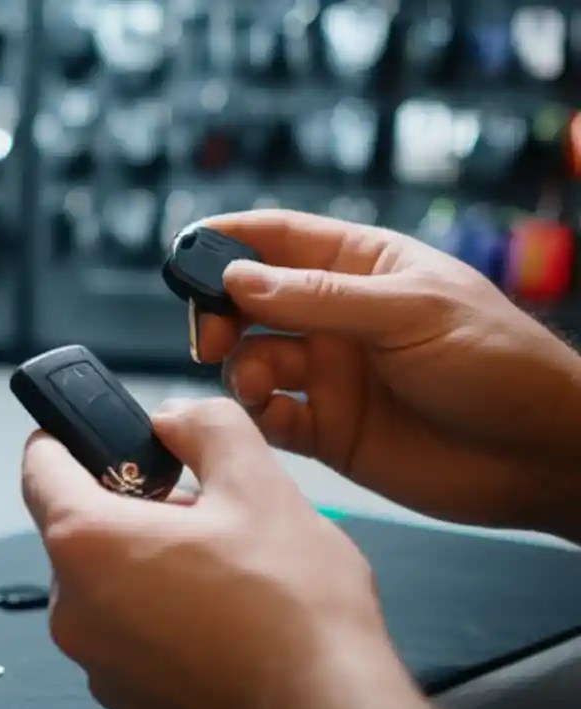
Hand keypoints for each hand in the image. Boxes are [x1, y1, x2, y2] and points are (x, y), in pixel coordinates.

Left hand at [22, 398, 437, 708]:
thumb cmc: (295, 615)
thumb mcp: (259, 485)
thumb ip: (207, 427)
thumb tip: (176, 417)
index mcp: (87, 545)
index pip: (39, 466)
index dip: (65, 436)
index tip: (91, 430)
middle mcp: (73, 609)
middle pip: (78, 527)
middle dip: (133, 506)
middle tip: (199, 508)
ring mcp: (95, 660)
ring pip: (105, 580)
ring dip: (149, 559)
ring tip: (222, 566)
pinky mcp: (124, 694)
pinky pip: (125, 629)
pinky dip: (159, 610)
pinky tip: (221, 612)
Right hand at [193, 210, 580, 538]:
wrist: (539, 455)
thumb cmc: (498, 362)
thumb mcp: (408, 314)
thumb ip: (318, 298)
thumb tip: (238, 277)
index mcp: (362, 267)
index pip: (280, 238)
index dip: (230, 240)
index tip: (185, 252)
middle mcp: (336, 317)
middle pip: (250, 300)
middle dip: (220, 312)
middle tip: (209, 333)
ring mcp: (329, 373)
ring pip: (251, 359)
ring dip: (239, 367)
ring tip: (253, 382)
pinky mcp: (327, 429)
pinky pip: (269, 416)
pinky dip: (255, 415)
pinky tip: (268, 413)